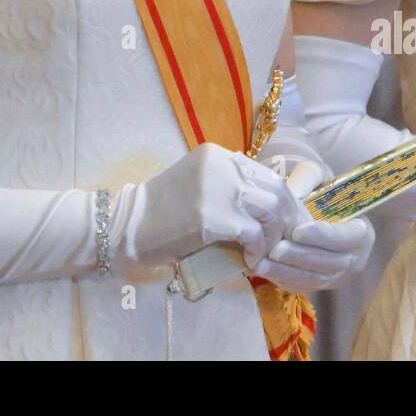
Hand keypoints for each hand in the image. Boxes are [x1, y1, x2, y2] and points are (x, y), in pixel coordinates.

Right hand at [112, 143, 288, 273]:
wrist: (129, 225)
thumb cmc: (163, 209)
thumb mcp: (199, 183)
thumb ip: (228, 184)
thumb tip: (266, 204)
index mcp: (217, 155)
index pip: (266, 174)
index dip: (283, 201)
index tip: (285, 224)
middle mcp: (221, 165)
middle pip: (274, 189)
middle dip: (285, 220)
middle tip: (280, 242)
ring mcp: (217, 189)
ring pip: (270, 210)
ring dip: (272, 236)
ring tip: (261, 252)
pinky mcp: (212, 217)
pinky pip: (253, 234)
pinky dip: (256, 250)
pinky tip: (248, 261)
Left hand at [248, 160, 375, 293]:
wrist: (318, 211)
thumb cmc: (320, 190)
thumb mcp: (317, 174)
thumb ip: (307, 178)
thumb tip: (294, 194)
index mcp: (361, 231)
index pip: (344, 237)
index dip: (321, 236)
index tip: (297, 230)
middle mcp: (354, 258)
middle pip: (329, 262)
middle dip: (300, 257)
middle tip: (276, 250)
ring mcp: (338, 276)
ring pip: (315, 279)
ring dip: (288, 273)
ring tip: (264, 264)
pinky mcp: (320, 286)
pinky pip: (304, 287)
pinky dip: (285, 281)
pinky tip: (266, 271)